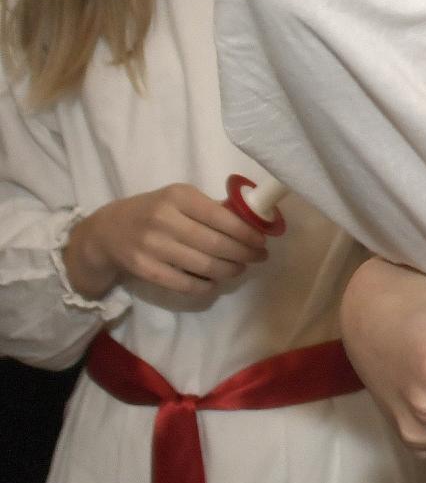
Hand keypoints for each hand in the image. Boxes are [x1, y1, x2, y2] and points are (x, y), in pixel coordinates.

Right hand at [64, 184, 269, 300]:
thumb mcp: (179, 199)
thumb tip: (253, 220)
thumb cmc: (153, 211)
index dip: (247, 232)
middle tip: (258, 257)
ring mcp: (152, 246)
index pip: (222, 217)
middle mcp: (165, 220)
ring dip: (229, 270)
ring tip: (240, 268)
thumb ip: (210, 208)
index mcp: (179, 196)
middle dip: (244, 253)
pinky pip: (184, 283)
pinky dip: (206, 285)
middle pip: (216, 244)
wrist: (106, 231)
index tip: (262, 240)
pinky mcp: (144, 269)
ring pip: (204, 265)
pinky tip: (215, 281)